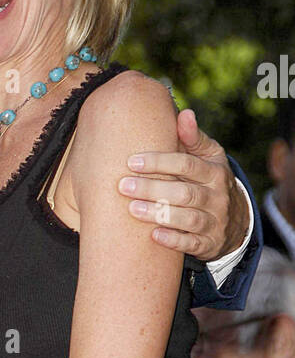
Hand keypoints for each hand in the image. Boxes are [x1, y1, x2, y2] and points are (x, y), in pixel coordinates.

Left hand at [118, 108, 247, 260]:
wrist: (234, 221)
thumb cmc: (210, 181)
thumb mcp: (209, 157)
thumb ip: (193, 138)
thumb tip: (184, 113)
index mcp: (215, 172)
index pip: (187, 165)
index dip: (160, 162)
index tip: (132, 161)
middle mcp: (218, 197)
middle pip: (184, 193)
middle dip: (152, 189)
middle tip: (123, 186)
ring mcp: (215, 222)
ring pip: (188, 219)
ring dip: (159, 214)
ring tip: (132, 209)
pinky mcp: (209, 244)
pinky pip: (192, 244)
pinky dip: (174, 240)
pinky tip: (153, 235)